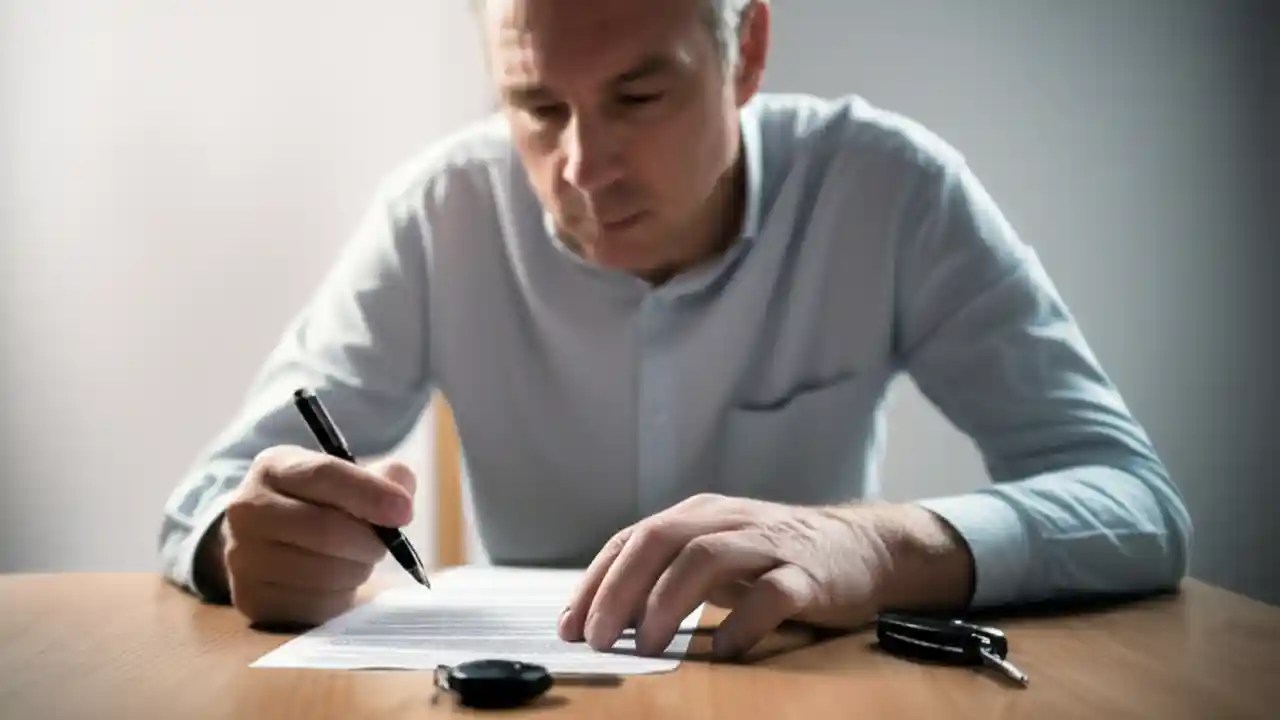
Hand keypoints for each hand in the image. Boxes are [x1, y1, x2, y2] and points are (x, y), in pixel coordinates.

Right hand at [206, 445, 415, 625]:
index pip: (324, 475)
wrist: (269, 542)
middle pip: (325, 529)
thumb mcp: (348, 477)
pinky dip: (340, 596)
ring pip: (322, 572)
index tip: (404, 511)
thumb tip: (400, 499)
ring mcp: (242, 556)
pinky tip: (337, 581)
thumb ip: (384, 478)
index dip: (370, 494)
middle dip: (370, 541)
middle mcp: (247, 508)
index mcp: (274, 468)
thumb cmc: (320, 505)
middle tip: (384, 544)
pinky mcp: (251, 598)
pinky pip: (314, 605)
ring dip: (357, 569)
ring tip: (356, 559)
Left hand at [557, 493, 971, 658]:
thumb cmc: (775, 557)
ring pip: (705, 557)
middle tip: (598, 637)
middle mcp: (728, 521)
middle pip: (660, 539)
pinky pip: (771, 596)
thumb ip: (667, 573)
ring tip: (646, 646)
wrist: (862, 547)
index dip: (597, 581)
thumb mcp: (715, 554)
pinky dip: (741, 624)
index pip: (633, 539)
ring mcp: (768, 545)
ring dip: (666, 602)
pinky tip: (722, 652)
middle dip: (620, 589)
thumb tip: (603, 615)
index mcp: (699, 514)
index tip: (571, 625)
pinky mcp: (808, 575)